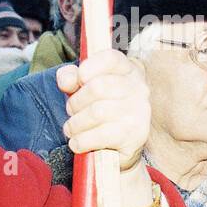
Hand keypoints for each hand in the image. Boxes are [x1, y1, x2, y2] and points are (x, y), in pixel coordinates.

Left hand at [58, 49, 149, 171]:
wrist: (120, 147)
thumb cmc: (101, 111)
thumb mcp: (84, 89)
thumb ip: (72, 78)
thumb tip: (66, 80)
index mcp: (128, 70)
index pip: (111, 58)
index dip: (89, 67)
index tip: (79, 79)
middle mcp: (138, 89)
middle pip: (97, 87)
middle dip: (75, 102)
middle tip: (71, 111)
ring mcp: (140, 112)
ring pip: (97, 113)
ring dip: (75, 124)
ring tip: (71, 129)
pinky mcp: (135, 135)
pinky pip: (101, 136)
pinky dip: (82, 141)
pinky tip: (78, 143)